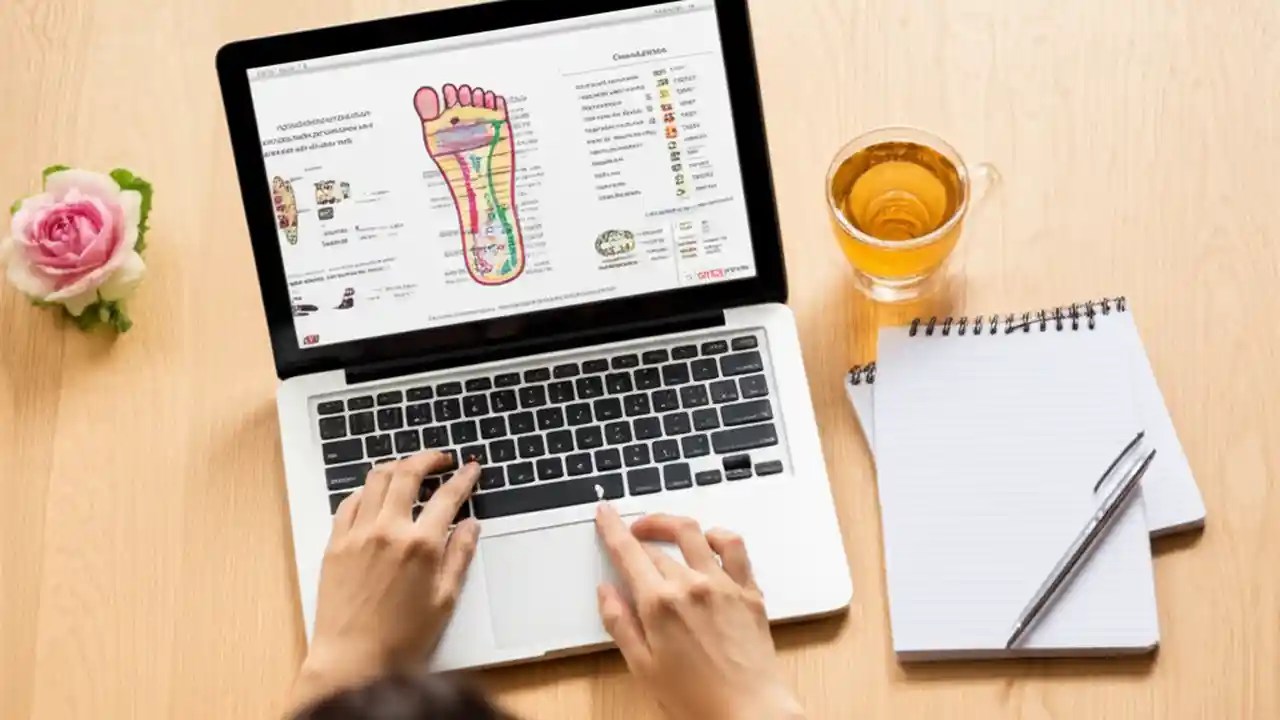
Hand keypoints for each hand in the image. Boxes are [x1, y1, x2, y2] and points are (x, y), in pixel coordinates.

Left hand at [288, 453, 480, 711]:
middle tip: (442, 459)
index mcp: (420, 546)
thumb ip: (460, 556)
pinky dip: (366, 490)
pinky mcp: (335, 544)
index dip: (464, 478)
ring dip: (396, 466)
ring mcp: (357, 535)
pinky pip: (349, 502)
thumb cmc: (402, 639)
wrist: (352, 660)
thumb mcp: (445, 600)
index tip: (471, 469)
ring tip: (409, 469)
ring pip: (375, 479)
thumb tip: (471, 526)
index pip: (448, 497)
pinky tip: (374, 494)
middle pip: (408, 473)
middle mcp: (387, 531)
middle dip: (429, 458)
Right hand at [595, 504, 804, 719]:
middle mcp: (691, 585)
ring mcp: (723, 584)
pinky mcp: (748, 591)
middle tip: (627, 539)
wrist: (749, 714)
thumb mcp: (643, 668)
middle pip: (655, 548)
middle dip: (636, 539)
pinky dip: (717, 535)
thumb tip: (606, 592)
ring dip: (670, 524)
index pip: (628, 552)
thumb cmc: (696, 700)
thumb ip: (620, 625)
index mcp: (659, 604)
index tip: (605, 513)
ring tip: (658, 528)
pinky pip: (734, 547)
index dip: (612, 528)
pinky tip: (707, 539)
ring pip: (692, 533)